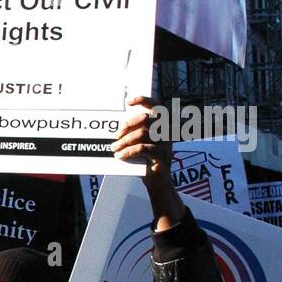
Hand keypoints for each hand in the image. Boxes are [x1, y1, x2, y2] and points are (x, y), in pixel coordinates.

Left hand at [114, 96, 184, 229]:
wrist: (157, 181)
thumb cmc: (145, 160)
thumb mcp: (140, 144)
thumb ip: (134, 133)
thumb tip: (116, 128)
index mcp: (162, 125)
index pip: (156, 106)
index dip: (143, 100)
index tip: (128, 102)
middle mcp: (166, 131)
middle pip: (146, 118)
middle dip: (128, 125)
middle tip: (116, 135)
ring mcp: (166, 143)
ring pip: (142, 134)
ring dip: (124, 141)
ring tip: (114, 148)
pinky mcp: (162, 155)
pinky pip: (143, 148)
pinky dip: (128, 151)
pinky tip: (120, 156)